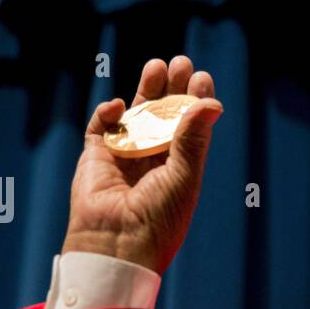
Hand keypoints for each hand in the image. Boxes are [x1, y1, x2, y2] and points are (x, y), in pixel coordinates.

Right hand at [63, 56, 222, 273]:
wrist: (117, 245)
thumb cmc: (157, 220)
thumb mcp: (182, 178)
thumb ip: (193, 140)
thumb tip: (212, 103)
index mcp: (179, 168)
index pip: (189, 127)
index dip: (195, 102)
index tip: (202, 78)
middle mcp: (153, 160)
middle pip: (163, 115)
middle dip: (171, 88)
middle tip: (181, 62)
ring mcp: (124, 157)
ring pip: (135, 115)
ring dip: (146, 91)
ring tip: (157, 65)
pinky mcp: (96, 157)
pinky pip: (102, 127)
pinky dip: (109, 112)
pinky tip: (121, 106)